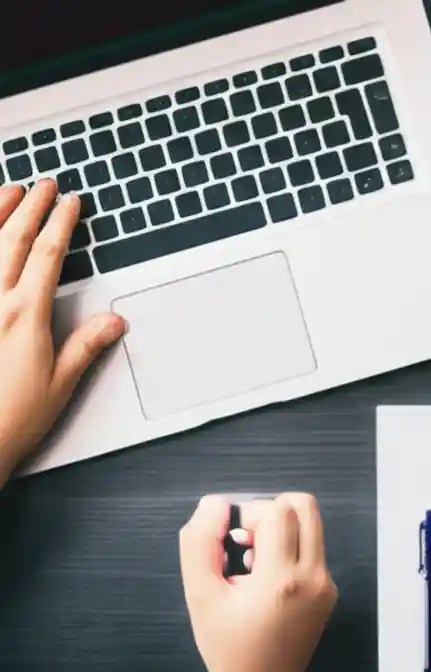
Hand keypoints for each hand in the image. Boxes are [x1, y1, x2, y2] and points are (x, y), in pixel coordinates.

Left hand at [0, 180, 124, 481]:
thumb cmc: (7, 419)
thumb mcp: (59, 385)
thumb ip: (85, 347)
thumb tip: (113, 322)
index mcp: (25, 316)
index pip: (48, 254)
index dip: (61, 223)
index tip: (70, 203)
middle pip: (13, 239)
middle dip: (30, 207)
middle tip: (43, 186)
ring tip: (8, 191)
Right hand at [180, 494, 337, 671]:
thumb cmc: (230, 648)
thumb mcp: (200, 595)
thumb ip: (200, 544)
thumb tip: (214, 505)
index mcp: (282, 579)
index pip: (279, 511)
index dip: (250, 512)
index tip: (233, 536)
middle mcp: (314, 577)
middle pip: (305, 507)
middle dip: (272, 510)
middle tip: (248, 538)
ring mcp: (327, 583)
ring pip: (311, 526)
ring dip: (282, 531)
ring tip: (254, 563)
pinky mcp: (330, 590)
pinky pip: (314, 550)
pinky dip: (290, 551)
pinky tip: (266, 580)